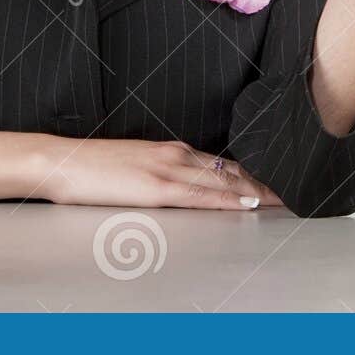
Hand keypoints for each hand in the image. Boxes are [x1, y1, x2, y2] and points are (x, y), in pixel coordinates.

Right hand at [34, 137, 281, 209]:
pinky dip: (229, 199)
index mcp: (168, 150)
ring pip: (224, 181)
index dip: (250, 173)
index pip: (220, 163)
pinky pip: (202, 196)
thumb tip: (175, 186)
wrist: (62, 162)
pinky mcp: (157, 188)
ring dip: (257, 191)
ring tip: (285, 200)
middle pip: (231, 170)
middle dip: (263, 181)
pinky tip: (249, 204)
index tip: (273, 182)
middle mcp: (174, 155)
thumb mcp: (130, 165)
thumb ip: (157, 172)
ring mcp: (167, 170)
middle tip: (293, 191)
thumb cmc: (90, 167)